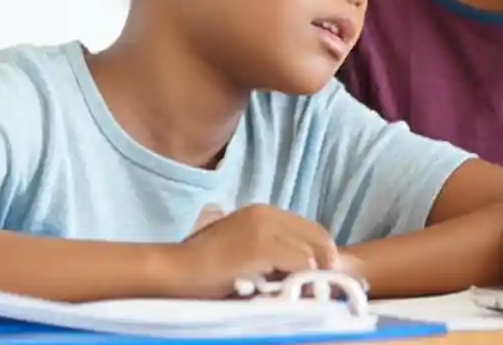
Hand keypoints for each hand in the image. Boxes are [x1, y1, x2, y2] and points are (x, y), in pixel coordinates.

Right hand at [172, 204, 340, 297]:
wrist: (176, 270)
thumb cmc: (204, 267)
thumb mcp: (242, 247)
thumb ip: (269, 248)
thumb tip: (301, 265)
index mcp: (262, 212)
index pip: (308, 227)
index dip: (321, 250)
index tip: (325, 272)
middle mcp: (266, 213)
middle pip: (316, 235)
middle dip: (325, 260)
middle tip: (326, 285)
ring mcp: (265, 228)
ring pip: (311, 250)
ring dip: (315, 272)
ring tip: (314, 291)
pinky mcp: (262, 247)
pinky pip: (300, 262)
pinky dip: (304, 278)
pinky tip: (297, 291)